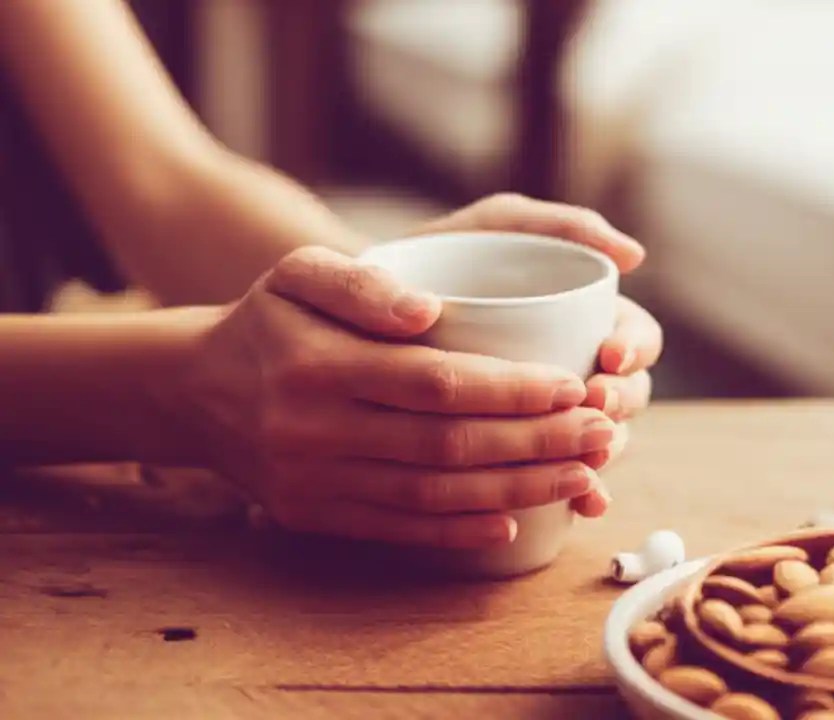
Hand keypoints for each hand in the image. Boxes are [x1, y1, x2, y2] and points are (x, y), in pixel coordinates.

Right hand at [181, 246, 617, 546]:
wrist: (194, 391)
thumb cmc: (270, 320)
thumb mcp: (299, 272)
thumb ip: (364, 281)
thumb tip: (430, 310)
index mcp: (319, 363)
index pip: (436, 382)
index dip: (512, 390)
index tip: (573, 386)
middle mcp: (315, 429)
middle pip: (448, 446)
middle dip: (537, 443)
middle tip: (603, 434)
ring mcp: (314, 480)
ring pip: (435, 495)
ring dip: (518, 489)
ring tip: (584, 475)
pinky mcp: (316, 514)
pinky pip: (399, 530)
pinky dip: (462, 530)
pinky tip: (516, 519)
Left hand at [420, 194, 663, 511]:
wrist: (355, 312)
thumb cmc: (436, 257)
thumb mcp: (492, 226)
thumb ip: (556, 223)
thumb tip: (635, 256)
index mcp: (585, 317)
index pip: (635, 336)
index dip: (635, 349)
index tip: (608, 356)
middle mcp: (576, 369)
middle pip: (628, 395)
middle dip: (620, 405)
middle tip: (594, 408)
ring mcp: (550, 416)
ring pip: (603, 441)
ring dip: (607, 453)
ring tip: (590, 462)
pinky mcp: (519, 454)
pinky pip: (563, 480)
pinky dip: (580, 495)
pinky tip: (583, 508)